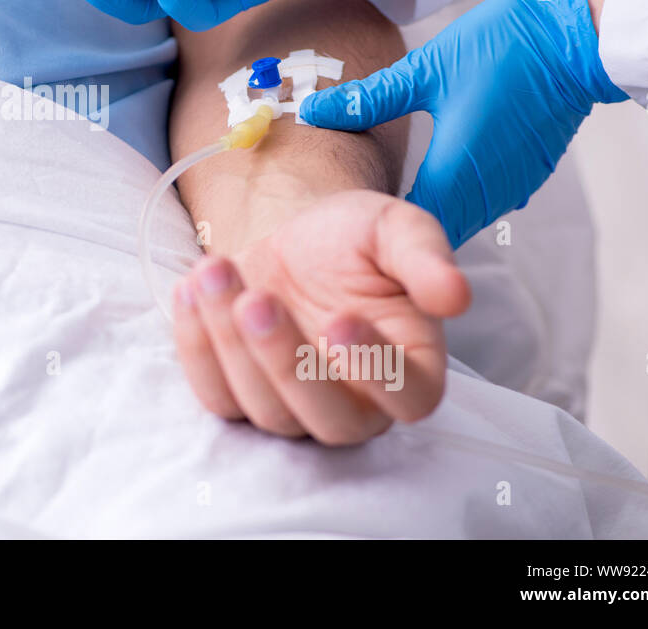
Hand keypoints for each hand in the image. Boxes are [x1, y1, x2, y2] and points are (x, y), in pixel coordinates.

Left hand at [172, 190, 468, 443]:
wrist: (295, 236)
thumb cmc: (354, 238)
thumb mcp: (394, 228)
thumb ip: (425, 258)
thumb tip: (456, 295)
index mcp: (413, 369)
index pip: (408, 396)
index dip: (375, 368)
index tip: (339, 319)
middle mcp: (359, 405)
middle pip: (327, 419)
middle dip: (283, 361)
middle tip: (256, 300)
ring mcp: (296, 409)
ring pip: (264, 407)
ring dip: (230, 341)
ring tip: (215, 270)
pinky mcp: (242, 398)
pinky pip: (215, 395)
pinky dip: (195, 345)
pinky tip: (190, 290)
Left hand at [300, 0, 628, 247]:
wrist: (582, 39)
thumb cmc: (505, 48)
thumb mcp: (426, 69)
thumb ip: (368, 99)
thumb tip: (310, 111)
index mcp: (456, 174)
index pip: (404, 227)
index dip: (373, 227)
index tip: (340, 222)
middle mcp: (486, 193)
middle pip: (431, 227)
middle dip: (397, 224)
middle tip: (352, 217)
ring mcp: (511, 187)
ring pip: (458, 216)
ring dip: (427, 210)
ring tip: (386, 197)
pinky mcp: (526, 174)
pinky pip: (481, 199)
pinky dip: (455, 193)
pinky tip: (433, 173)